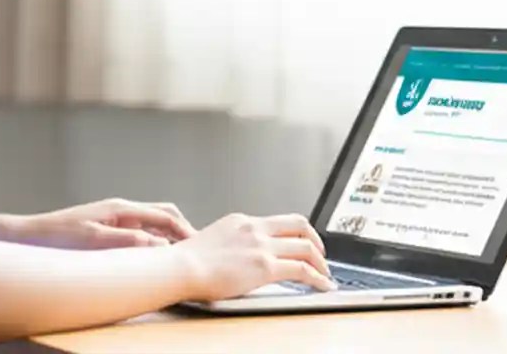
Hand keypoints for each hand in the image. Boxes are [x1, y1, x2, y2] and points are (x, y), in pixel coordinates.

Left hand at [22, 198, 196, 249]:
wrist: (31, 235)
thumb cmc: (59, 237)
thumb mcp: (94, 241)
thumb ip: (128, 242)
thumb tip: (160, 245)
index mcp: (122, 209)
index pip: (165, 216)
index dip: (186, 231)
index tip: (201, 247)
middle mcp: (122, 210)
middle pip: (163, 215)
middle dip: (182, 230)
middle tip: (198, 251)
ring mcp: (115, 218)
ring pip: (153, 224)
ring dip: (169, 237)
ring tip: (181, 256)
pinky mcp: (108, 228)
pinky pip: (140, 232)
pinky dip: (154, 242)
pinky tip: (154, 258)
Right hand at [176, 213, 334, 299]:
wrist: (181, 267)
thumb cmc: (188, 261)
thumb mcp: (214, 240)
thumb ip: (233, 243)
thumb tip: (241, 256)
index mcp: (242, 221)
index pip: (279, 221)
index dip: (297, 231)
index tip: (303, 241)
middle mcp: (255, 229)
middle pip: (299, 225)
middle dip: (316, 242)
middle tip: (320, 256)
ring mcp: (261, 246)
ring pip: (306, 247)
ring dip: (320, 262)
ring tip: (324, 274)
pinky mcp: (265, 266)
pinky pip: (302, 269)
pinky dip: (317, 278)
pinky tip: (322, 285)